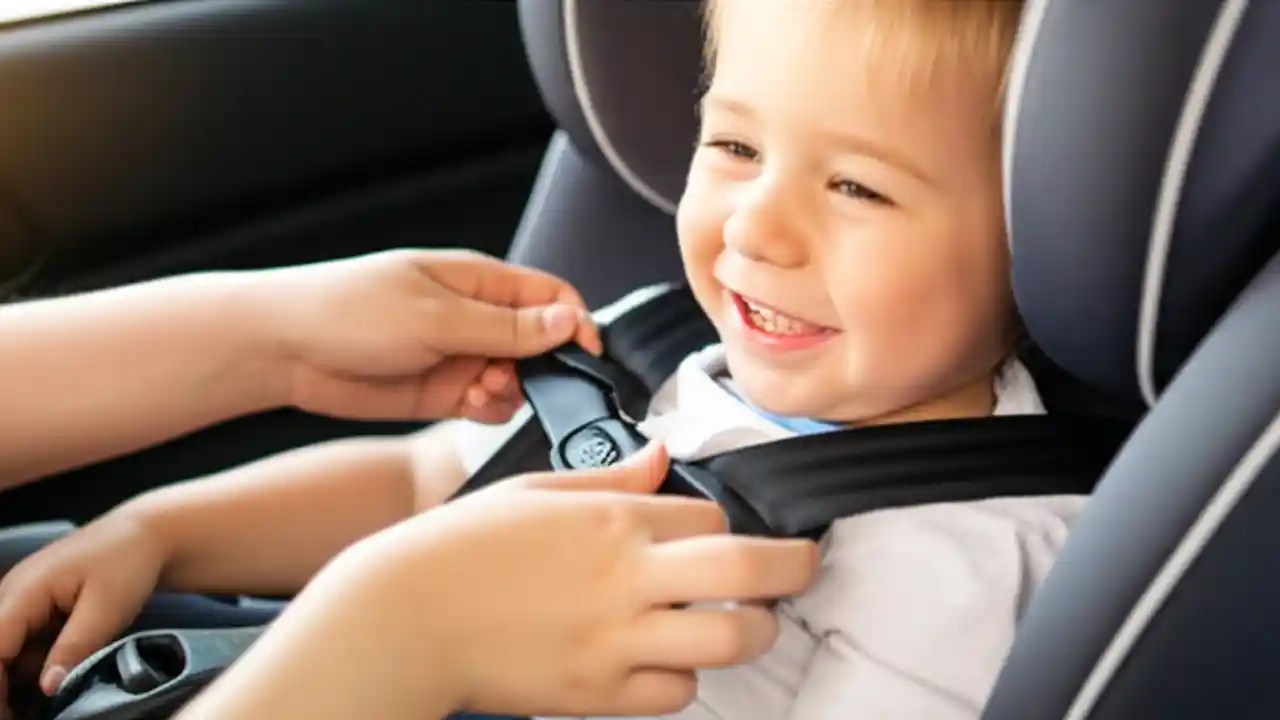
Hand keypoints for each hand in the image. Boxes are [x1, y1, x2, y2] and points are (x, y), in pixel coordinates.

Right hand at [0, 511, 165, 706]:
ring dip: (16, 678)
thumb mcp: (108, 608)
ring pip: (6, 650)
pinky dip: (33, 664)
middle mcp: (14, 593)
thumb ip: (75, 647)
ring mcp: (23, 599)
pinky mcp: (37, 607)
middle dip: (1, 686)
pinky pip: (23, 643)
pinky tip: (55, 680)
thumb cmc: (129, 562)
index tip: (8, 714)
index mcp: (25, 589)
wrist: (147, 533)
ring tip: (38, 705)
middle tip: (20, 716)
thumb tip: (47, 687)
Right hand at [182, 444, 819, 719]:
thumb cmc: (461, 549)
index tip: (721, 531)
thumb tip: (662, 458)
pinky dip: (684, 678)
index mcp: (609, 519)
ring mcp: (615, 640)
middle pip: (747, 570)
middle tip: (806, 567)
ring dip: (753, 630)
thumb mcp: (535, 489)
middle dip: (795, 567)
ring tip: (749, 621)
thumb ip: (611, 476)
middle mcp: (624, 578)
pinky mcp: (598, 694)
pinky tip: (667, 659)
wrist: (404, 620)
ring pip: (729, 639)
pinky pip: (675, 693)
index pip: (711, 515)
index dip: (726, 522)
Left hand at [257, 249, 601, 422]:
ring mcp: (460, 355)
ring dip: (514, 390)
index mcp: (478, 282)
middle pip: (541, 342)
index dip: (575, 323)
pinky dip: (490, 409)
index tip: (586, 354)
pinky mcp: (443, 391)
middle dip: (543, 365)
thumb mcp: (436, 315)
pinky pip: (488, 404)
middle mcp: (476, 318)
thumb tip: (568, 321)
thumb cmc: (350, 310)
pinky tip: (469, 403)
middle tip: (519, 377)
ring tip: (482, 389)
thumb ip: (505, 327)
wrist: (287, 349)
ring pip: (518, 378)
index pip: (550, 296)